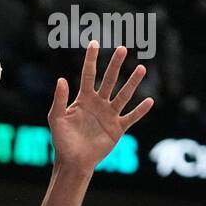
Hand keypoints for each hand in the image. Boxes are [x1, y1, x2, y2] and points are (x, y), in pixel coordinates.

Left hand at [50, 43, 153, 173]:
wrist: (72, 162)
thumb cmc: (62, 141)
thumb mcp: (56, 120)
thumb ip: (59, 100)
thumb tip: (61, 79)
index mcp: (84, 99)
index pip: (88, 75)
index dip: (91, 59)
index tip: (94, 43)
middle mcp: (99, 103)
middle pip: (109, 80)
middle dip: (115, 64)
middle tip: (122, 48)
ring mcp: (109, 115)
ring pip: (123, 95)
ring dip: (132, 82)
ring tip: (141, 68)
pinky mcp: (117, 128)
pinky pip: (131, 117)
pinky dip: (140, 110)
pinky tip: (149, 101)